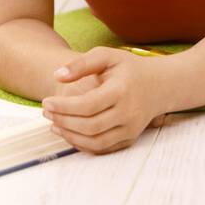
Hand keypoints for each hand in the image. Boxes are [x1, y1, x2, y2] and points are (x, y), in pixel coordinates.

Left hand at [41, 47, 168, 154]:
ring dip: (70, 136)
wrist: (159, 85)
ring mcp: (130, 129)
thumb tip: (57, 76)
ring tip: (53, 124)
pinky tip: (69, 133)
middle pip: (90, 126)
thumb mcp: (106, 56)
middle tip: (46, 112)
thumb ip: (81, 64)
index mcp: (121, 90)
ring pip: (96, 142)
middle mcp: (128, 113)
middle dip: (63, 121)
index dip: (64, 106)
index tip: (45, 102)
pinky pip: (103, 149)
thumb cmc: (128, 68)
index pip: (88, 105)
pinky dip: (82, 144)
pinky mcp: (129, 139)